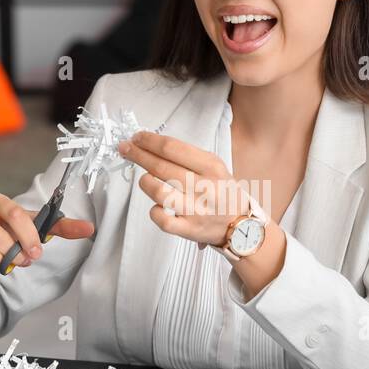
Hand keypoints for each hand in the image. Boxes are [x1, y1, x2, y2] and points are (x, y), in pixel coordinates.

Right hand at [0, 191, 94, 296]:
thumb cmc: (8, 230)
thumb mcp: (32, 225)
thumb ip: (59, 226)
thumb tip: (90, 229)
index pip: (16, 214)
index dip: (29, 236)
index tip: (38, 251)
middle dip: (16, 253)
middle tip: (26, 260)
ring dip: (1, 261)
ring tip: (12, 264)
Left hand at [117, 132, 251, 246]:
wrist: (241, 225)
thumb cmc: (222, 192)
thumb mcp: (215, 166)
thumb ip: (187, 156)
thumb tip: (153, 146)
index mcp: (211, 167)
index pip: (172, 148)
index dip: (149, 141)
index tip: (137, 138)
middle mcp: (204, 187)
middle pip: (161, 166)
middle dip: (138, 155)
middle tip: (126, 149)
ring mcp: (196, 210)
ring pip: (159, 192)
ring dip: (145, 182)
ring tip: (144, 179)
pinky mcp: (189, 229)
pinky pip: (163, 220)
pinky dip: (154, 211)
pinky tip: (155, 205)